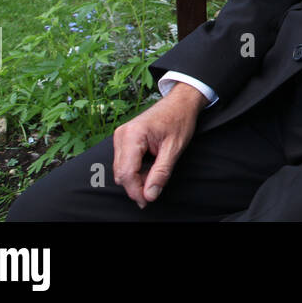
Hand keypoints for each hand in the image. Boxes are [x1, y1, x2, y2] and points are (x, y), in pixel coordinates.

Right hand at [112, 82, 207, 208]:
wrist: (180, 102)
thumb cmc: (179, 119)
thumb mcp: (174, 148)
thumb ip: (161, 173)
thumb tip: (150, 194)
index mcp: (133, 135)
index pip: (126, 173)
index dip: (135, 191)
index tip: (147, 201)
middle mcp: (122, 135)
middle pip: (121, 173)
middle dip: (136, 185)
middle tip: (155, 188)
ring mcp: (120, 136)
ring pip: (121, 169)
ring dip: (136, 178)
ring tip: (156, 172)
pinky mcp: (123, 138)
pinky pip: (124, 162)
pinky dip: (135, 169)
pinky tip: (150, 166)